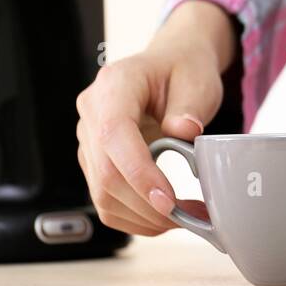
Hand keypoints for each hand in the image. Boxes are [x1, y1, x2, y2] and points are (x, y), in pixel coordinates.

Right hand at [76, 0, 235, 235]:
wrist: (170, 66)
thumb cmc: (182, 70)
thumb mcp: (197, 79)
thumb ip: (190, 106)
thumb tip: (183, 131)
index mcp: (114, 86)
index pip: (113, 134)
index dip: (138, 173)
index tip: (168, 201)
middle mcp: (92, 112)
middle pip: (105, 173)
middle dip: (146, 205)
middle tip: (188, 217)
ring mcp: (88, 139)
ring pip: (102, 194)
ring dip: (143, 218)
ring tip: (184, 218)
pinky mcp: (94, 162)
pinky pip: (106, 201)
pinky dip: (135, 218)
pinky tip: (163, 218)